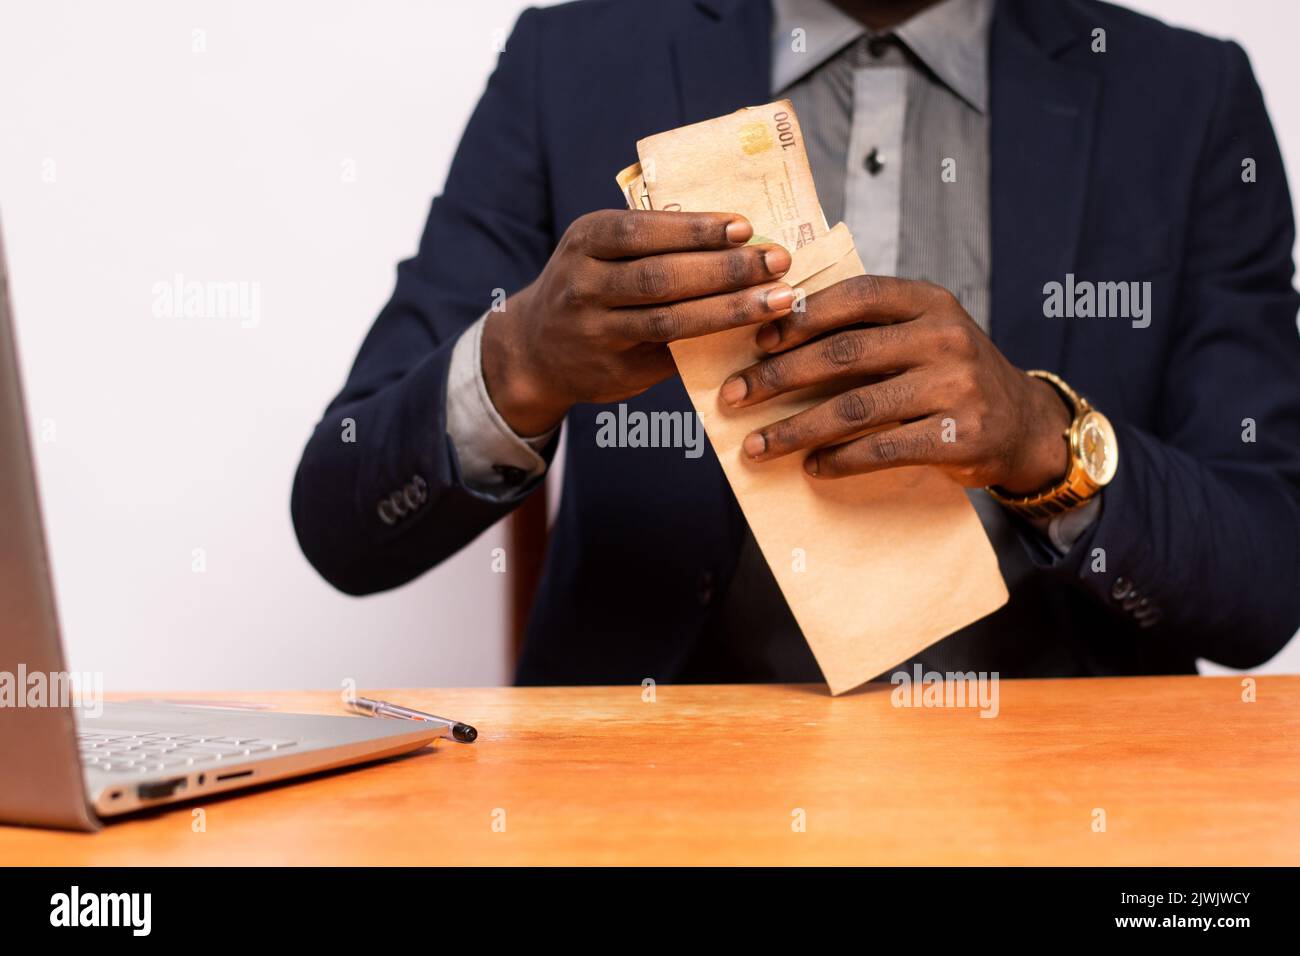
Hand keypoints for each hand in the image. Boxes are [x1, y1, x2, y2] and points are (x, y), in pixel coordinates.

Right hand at [482, 210, 793, 435]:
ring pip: (670, 321)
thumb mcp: (601, 249)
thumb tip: (740, 237)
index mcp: (585, 241)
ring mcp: (596, 333)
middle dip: (725, 269)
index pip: (644, 230)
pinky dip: (714, 343)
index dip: (696, 229)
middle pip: (661, 276)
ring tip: (779, 299)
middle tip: (777, 261)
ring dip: (731, 310)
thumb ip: (652, 242)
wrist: (535, 348)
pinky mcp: (614, 372)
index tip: (745, 227)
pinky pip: (670, 356)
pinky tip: (751, 333)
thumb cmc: (590, 285)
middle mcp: (583, 286)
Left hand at [719, 275, 1070, 493]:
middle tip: (734, 396)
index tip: (755, 343)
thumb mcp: (923, 333)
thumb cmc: (950, 375)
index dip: (800, 318)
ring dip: (795, 430)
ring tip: (756, 446)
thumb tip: (773, 333)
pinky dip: (839, 460)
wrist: (1024, 424)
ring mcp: (955, 387)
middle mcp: (945, 337)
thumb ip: (868, 326)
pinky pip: (883, 450)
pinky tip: (811, 467)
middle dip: (778, 378)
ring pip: (855, 408)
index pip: (854, 297)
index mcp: (928, 301)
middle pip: (843, 354)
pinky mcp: (960, 436)